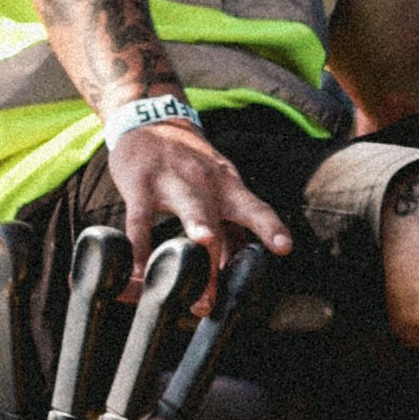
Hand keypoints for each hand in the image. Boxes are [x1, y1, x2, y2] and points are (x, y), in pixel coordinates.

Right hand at [99, 107, 290, 295]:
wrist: (150, 118)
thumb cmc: (189, 166)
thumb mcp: (216, 188)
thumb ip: (228, 230)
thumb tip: (233, 278)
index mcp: (228, 187)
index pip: (254, 208)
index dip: (269, 226)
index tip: (284, 248)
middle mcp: (206, 183)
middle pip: (219, 219)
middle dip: (217, 258)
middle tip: (211, 301)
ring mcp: (172, 181)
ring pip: (187, 206)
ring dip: (196, 226)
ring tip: (197, 253)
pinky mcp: (139, 183)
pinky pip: (138, 219)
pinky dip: (136, 248)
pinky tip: (134, 275)